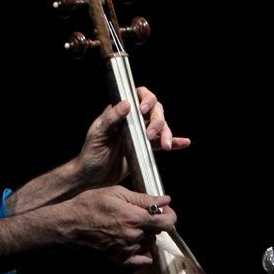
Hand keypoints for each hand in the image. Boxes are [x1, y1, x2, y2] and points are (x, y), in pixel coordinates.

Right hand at [59, 187, 176, 266]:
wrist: (68, 226)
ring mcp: (126, 251)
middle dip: (154, 222)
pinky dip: (142, 252)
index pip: (167, 222)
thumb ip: (143, 198)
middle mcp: (133, 236)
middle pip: (158, 232)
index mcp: (134, 218)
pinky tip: (132, 242)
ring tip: (129, 226)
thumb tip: (164, 201)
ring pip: (149, 244)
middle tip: (141, 214)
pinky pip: (141, 260)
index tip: (165, 210)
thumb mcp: (116, 193)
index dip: (170, 215)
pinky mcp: (119, 261)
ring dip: (146, 235)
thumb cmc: (88, 205)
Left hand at [73, 87, 190, 188]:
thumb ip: (111, 119)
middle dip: (158, 120)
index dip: (146, 99)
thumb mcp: (98, 135)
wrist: (92, 178)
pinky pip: (162, 143)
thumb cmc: (90, 154)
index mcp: (120, 112)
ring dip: (167, 133)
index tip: (144, 110)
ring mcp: (140, 134)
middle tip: (151, 134)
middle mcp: (132, 121)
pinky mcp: (145, 149)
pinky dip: (174, 142)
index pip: (138, 96)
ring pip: (160, 127)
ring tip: (165, 145)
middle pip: (155, 111)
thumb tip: (125, 104)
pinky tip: (183, 143)